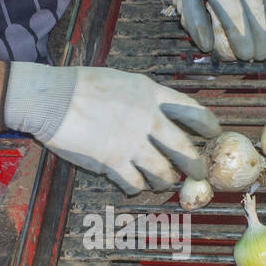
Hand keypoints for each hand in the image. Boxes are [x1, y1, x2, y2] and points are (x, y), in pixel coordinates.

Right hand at [2, 63, 219, 194]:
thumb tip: (156, 110)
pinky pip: (135, 182)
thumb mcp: (121, 80)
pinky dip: (137, 186)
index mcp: (151, 93)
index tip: (213, 133)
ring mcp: (133, 142)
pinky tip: (135, 185)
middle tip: (199, 172)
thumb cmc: (79, 85)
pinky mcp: (114, 161)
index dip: (207, 124)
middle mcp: (148, 118)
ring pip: (163, 171)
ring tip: (164, 182)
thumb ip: (143, 96)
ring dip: (165, 179)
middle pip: (184, 148)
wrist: (52, 98)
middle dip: (196, 164)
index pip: (191, 109)